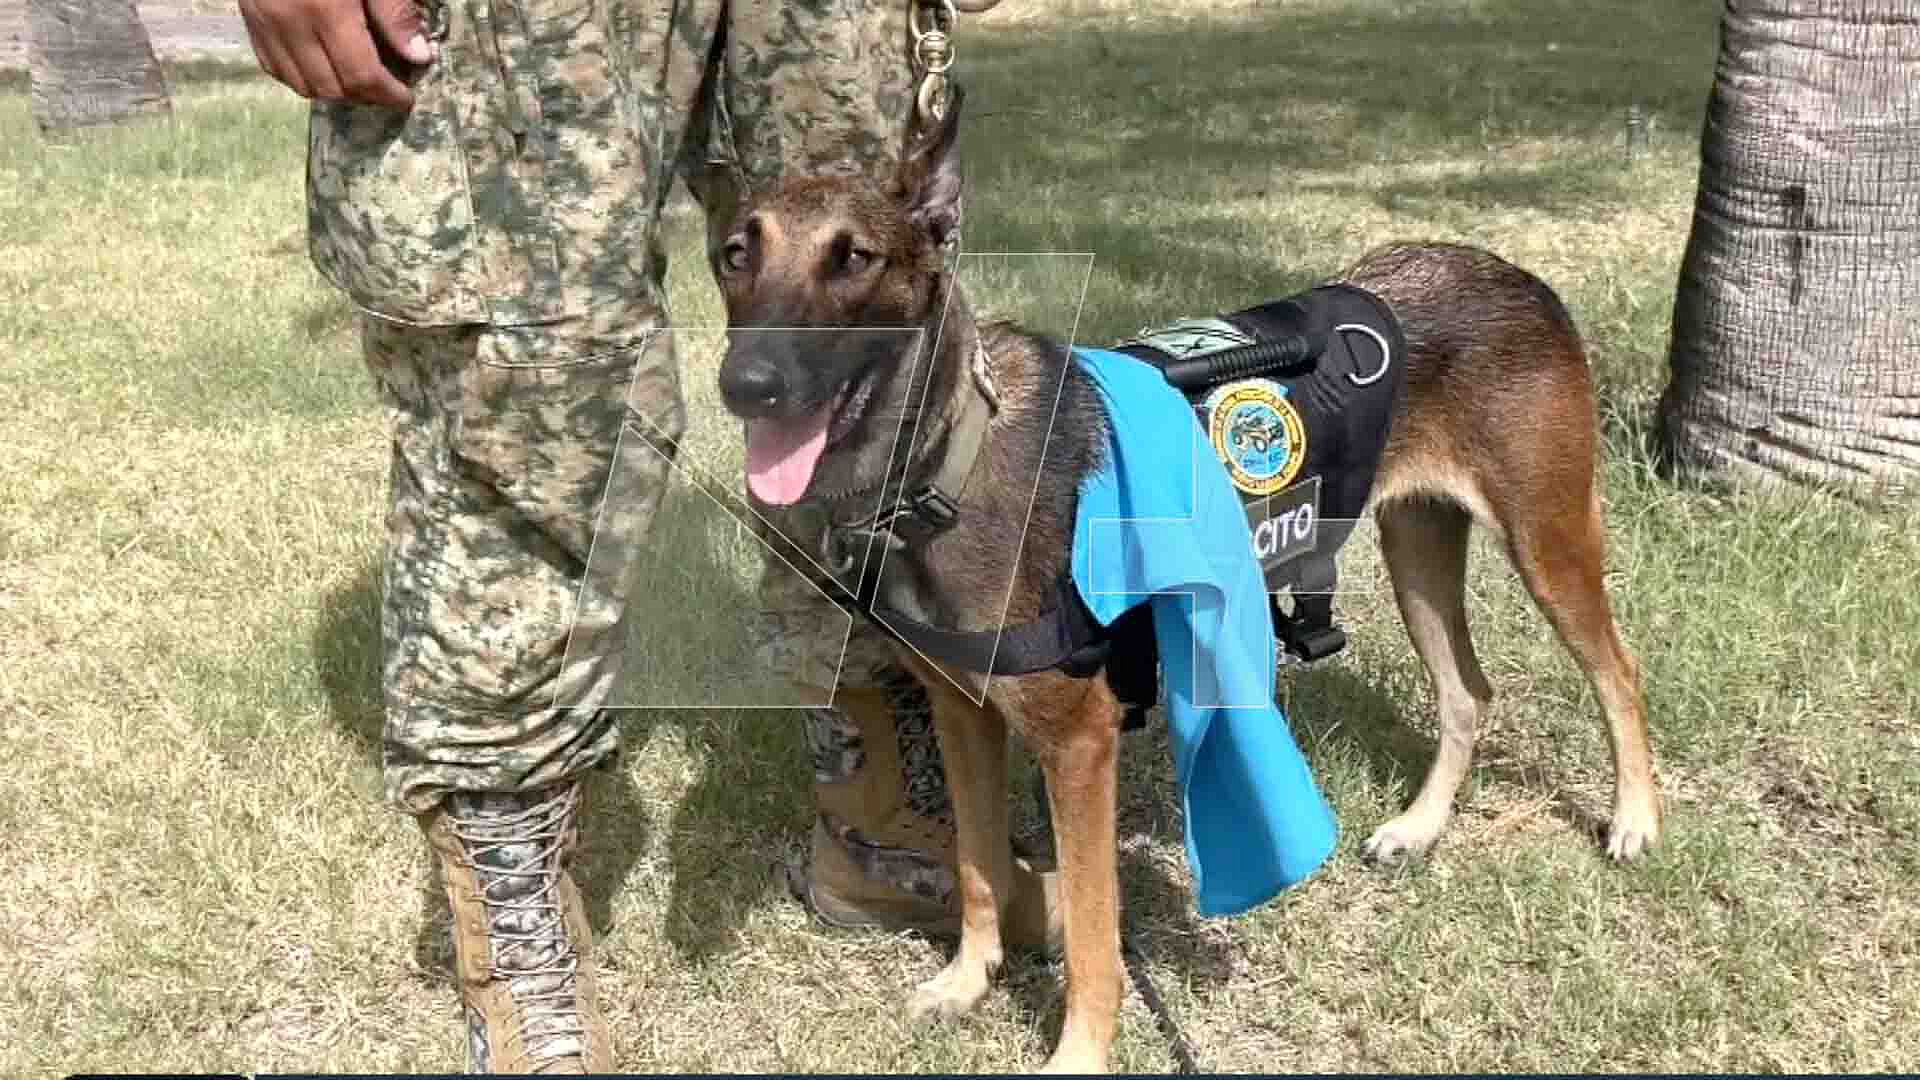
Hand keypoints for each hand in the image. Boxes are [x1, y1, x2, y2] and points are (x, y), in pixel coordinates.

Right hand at [239, 0, 435, 108]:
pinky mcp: (248, 18)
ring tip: (358, 79)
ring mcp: (262, 22)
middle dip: (364, 96)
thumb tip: (416, 56)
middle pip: (330, 87)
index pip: (360, 75)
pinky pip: (273, 66)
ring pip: (300, 84)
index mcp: (325, 9)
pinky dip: (301, 76)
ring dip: (333, 91)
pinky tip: (323, 64)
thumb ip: (394, 10)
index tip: (406, 97)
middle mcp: (288, 22)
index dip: (388, 94)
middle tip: (387, 88)